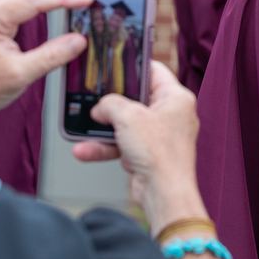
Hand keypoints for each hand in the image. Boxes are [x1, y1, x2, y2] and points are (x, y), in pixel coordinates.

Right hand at [73, 62, 206, 232]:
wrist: (163, 193)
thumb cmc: (160, 154)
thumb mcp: (128, 117)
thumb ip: (110, 104)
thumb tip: (100, 107)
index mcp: (176, 98)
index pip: (154, 71)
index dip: (133, 66)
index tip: (115, 64)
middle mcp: (171, 114)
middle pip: (136, 98)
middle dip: (112, 102)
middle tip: (94, 96)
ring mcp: (159, 135)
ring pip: (126, 124)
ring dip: (103, 128)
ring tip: (82, 127)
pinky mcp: (149, 153)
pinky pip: (123, 144)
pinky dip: (105, 147)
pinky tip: (84, 150)